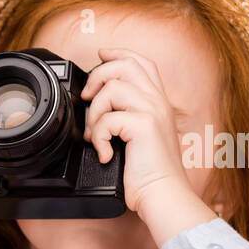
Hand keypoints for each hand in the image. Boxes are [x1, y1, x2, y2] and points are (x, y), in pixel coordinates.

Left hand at [79, 47, 196, 215]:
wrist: (162, 194)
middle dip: (98, 77)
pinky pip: (108, 119)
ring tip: (97, 137)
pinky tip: (105, 153)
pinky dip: (99, 138)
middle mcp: (158, 101)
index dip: (119, 54)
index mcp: (158, 102)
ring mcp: (152, 111)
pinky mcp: (144, 125)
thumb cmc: (149, 174)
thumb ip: (127, 118)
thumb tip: (97, 108)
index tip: (100, 55)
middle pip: (125, 65)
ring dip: (95, 114)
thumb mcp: (140, 139)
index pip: (142, 63)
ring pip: (112, 90)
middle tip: (87, 98)